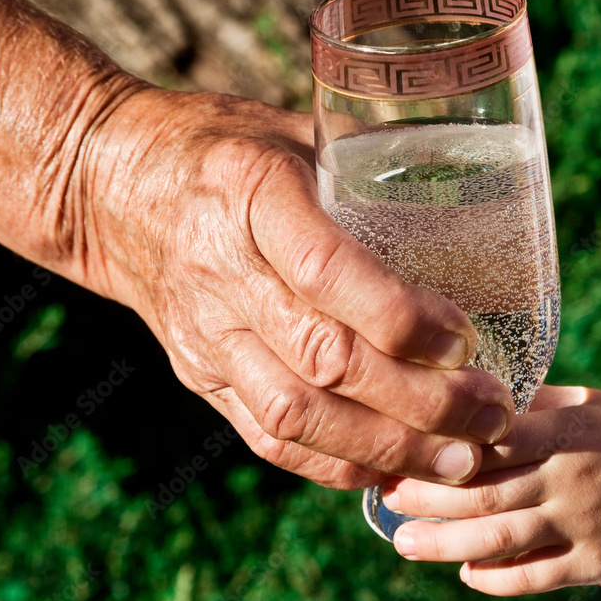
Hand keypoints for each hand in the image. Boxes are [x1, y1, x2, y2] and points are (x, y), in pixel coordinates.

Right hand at [79, 82, 514, 488]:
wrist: (110, 184)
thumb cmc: (226, 145)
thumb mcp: (298, 132)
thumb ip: (375, 171)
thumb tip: (479, 218)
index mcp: (251, 194)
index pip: (327, 273)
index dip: (403, 319)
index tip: (467, 341)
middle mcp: (221, 272)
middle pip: (324, 360)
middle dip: (420, 402)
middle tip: (491, 415)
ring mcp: (205, 333)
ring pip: (298, 415)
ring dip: (387, 447)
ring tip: (460, 459)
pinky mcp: (199, 375)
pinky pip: (268, 438)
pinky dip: (336, 463)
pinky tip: (394, 468)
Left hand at [382, 386, 600, 594]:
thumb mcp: (591, 401)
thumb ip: (535, 403)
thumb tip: (472, 394)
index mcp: (567, 431)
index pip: (489, 439)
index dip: (438, 447)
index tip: (399, 446)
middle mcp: (571, 478)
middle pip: (482, 492)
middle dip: (426, 497)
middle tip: (386, 497)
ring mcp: (583, 526)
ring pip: (498, 539)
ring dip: (443, 543)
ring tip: (404, 541)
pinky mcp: (595, 566)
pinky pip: (533, 577)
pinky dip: (493, 578)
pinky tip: (464, 570)